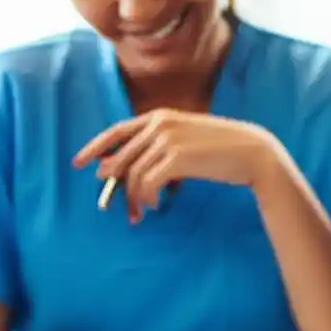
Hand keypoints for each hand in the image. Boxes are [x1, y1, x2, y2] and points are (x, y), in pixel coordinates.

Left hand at [73, 109, 284, 222]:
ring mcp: (168, 139)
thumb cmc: (220, 148)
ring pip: (133, 175)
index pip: (116, 131)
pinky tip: (156, 206)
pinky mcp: (177, 158)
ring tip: (140, 213)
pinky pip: (148, 184)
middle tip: (115, 207)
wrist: (252, 151)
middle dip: (114, 185)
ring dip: (133, 199)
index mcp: (160, 116)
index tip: (79, 163)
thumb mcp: (185, 140)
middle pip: (121, 158)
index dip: (94, 148)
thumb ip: (156, 147)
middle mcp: (160, 124)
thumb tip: (122, 168)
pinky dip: (148, 199)